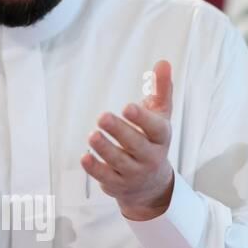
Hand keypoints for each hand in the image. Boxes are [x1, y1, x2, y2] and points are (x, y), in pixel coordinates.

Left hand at [82, 59, 174, 221]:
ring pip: (119, 161)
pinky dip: (95, 168)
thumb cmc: (152, 141)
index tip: (128, 107)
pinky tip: (85, 157)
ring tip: (93, 135)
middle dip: (119, 131)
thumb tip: (162, 63)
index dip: (142, 119)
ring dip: (105, 149)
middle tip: (102, 117)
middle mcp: (150, 157)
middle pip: (136, 145)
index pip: (155, 129)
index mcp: (161, 138)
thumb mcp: (160, 116)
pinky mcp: (117, 184)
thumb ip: (160, 90)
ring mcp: (134, 173)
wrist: (150, 184)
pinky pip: (105, 177)